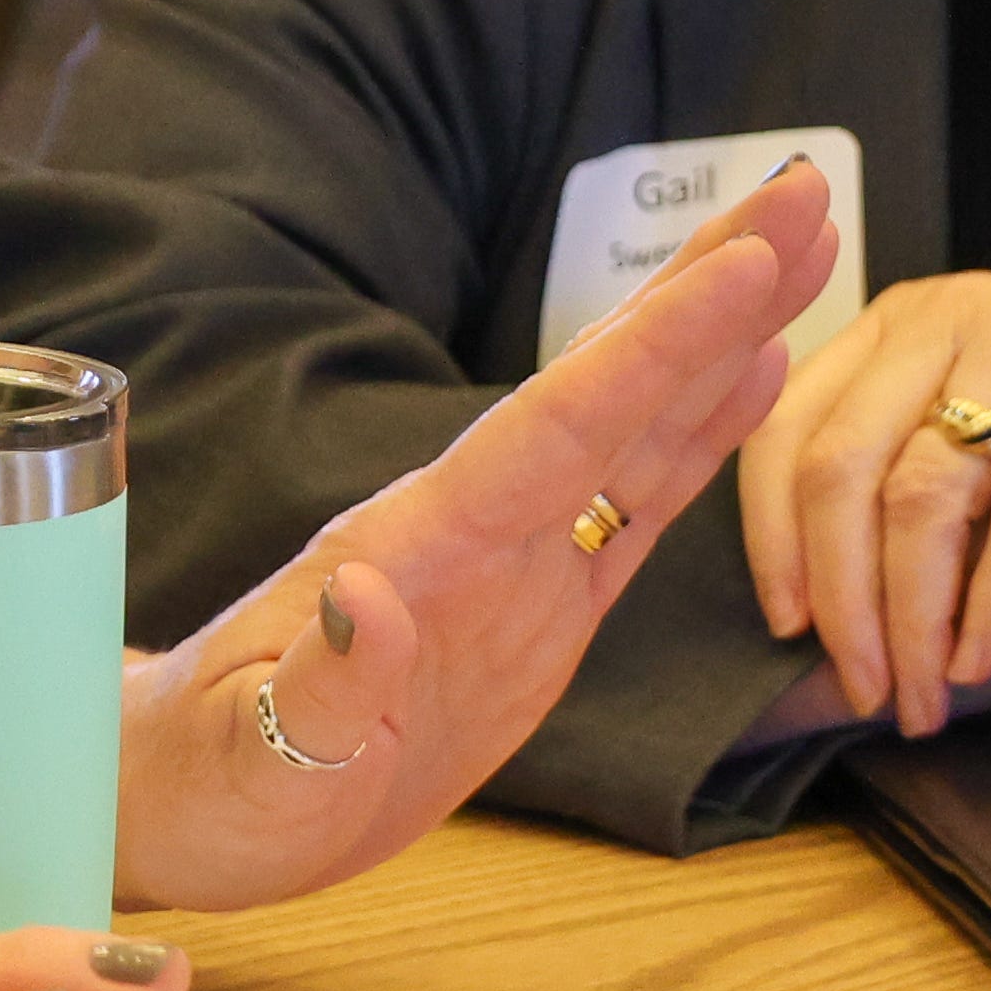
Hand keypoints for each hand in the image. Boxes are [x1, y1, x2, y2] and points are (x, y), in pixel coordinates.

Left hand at [111, 158, 833, 912]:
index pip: (555, 429)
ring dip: (721, 339)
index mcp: (419, 547)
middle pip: (610, 389)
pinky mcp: (538, 610)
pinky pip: (635, 509)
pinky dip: (699, 438)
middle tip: (807, 191)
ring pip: (636, 429)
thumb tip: (370, 596)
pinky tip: (756, 378)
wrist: (183, 799)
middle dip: (706, 292)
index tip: (741, 266)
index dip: (651, 352)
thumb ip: (320, 684)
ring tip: (807, 246)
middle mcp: (476, 527)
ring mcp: (512, 561)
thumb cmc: (208, 782)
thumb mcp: (254, 759)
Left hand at [738, 267, 990, 729]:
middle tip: (858, 692)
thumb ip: (919, 505)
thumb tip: (816, 627)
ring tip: (922, 698)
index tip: (781, 639)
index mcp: (904, 327)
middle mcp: (953, 314)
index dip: (769, 545)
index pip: (785, 430)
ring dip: (911, 615)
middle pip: (840, 467)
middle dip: (840, 602)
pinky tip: (988, 658)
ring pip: (925, 488)